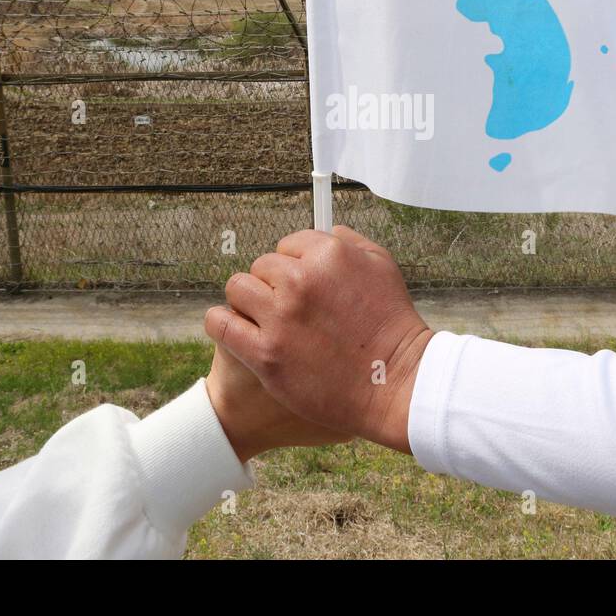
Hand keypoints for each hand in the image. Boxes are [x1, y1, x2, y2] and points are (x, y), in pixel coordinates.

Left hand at [205, 226, 432, 452]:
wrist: (395, 384)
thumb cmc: (392, 327)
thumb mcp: (382, 267)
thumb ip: (351, 243)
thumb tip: (329, 232)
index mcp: (328, 254)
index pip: (288, 245)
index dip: (294, 265)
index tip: (302, 285)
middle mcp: (300, 281)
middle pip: (261, 266)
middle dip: (273, 285)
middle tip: (288, 308)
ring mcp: (281, 318)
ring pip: (237, 289)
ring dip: (248, 302)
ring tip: (262, 319)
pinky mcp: (266, 354)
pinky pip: (220, 324)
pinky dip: (222, 323)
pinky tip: (234, 329)